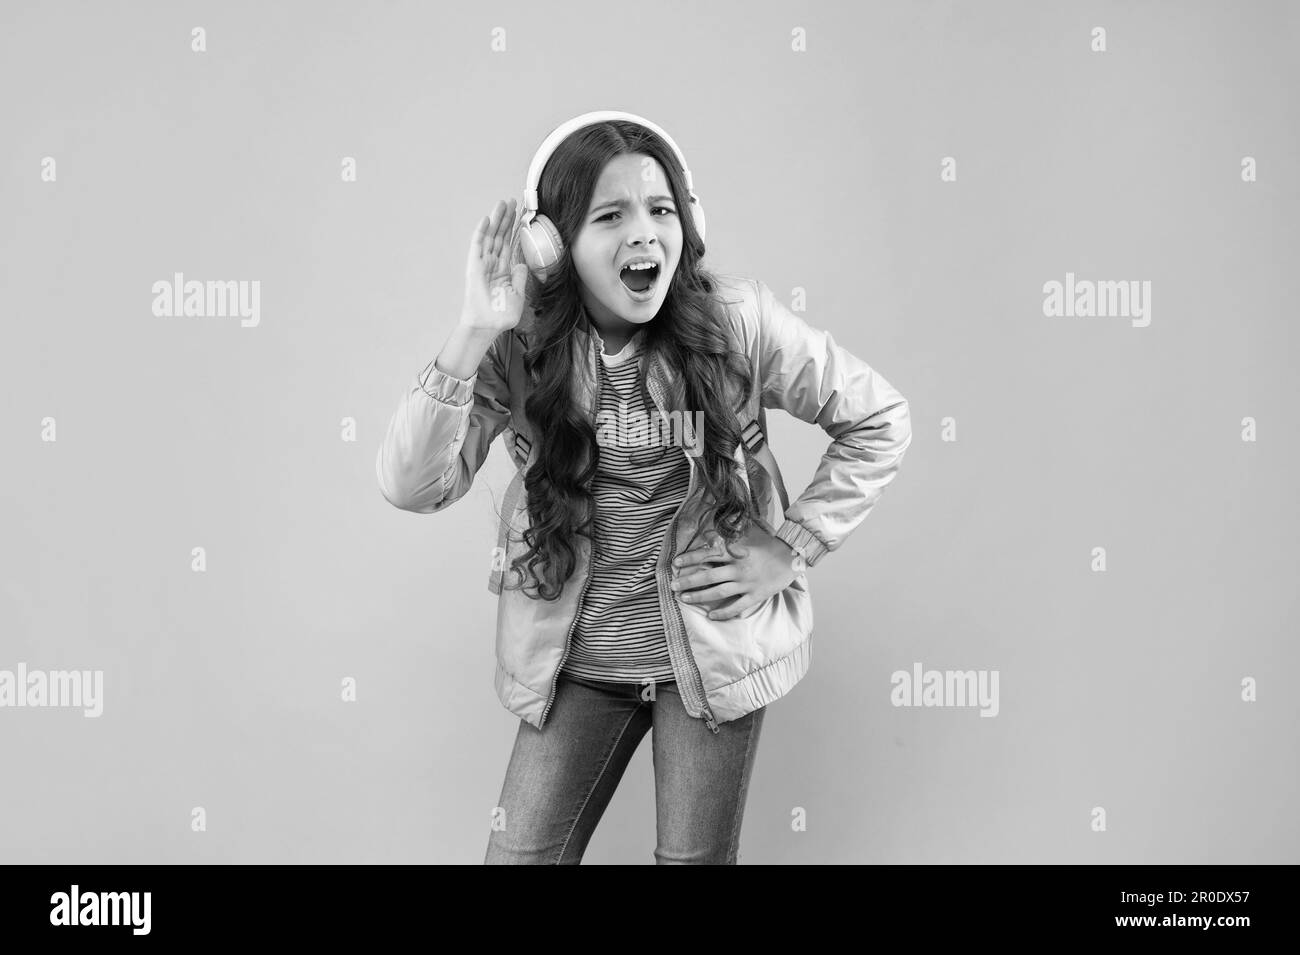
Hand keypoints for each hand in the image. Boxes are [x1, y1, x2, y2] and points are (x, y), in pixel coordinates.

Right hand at [460, 198, 528, 333]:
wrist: (488, 326)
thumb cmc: (500, 315)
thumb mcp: (518, 295)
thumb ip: (520, 278)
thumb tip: (521, 264)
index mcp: (503, 270)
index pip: (508, 244)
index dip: (513, 229)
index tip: (519, 215)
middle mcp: (492, 264)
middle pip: (500, 236)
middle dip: (506, 218)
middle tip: (512, 201)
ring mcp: (483, 264)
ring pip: (490, 236)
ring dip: (496, 220)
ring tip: (502, 204)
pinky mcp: (474, 266)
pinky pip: (477, 246)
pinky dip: (481, 232)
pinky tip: (487, 220)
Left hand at [669, 524, 798, 620]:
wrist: (792, 556)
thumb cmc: (769, 547)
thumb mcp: (748, 538)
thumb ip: (728, 540)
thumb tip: (709, 537)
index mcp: (735, 553)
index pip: (708, 555)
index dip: (690, 558)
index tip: (676, 562)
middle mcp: (738, 568)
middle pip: (708, 575)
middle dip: (688, 580)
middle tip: (673, 585)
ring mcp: (746, 583)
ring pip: (718, 591)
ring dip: (699, 595)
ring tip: (685, 598)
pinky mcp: (756, 595)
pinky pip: (736, 606)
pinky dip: (723, 612)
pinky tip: (711, 615)